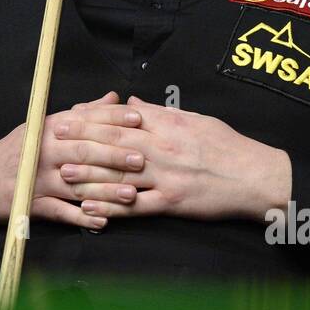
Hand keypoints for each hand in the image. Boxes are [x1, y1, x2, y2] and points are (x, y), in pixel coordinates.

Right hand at [0, 91, 146, 229]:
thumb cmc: (16, 152)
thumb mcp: (44, 127)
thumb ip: (83, 113)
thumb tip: (113, 97)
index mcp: (47, 128)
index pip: (85, 120)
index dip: (112, 119)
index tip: (138, 119)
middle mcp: (42, 150)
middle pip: (83, 151)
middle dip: (114, 155)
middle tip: (141, 159)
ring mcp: (37, 178)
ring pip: (77, 183)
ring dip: (105, 190)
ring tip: (131, 194)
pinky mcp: (31, 203)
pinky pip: (60, 212)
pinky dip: (81, 217)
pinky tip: (102, 221)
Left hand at [53, 95, 291, 221]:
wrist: (256, 176)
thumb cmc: (228, 146)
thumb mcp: (195, 119)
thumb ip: (160, 112)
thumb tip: (132, 100)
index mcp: (168, 124)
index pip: (121, 118)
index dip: (91, 117)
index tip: (68, 115)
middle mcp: (163, 148)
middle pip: (113, 143)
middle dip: (80, 140)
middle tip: (53, 139)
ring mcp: (166, 177)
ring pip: (119, 174)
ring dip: (87, 174)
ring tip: (62, 173)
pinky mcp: (172, 202)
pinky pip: (134, 207)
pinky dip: (110, 208)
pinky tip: (89, 209)